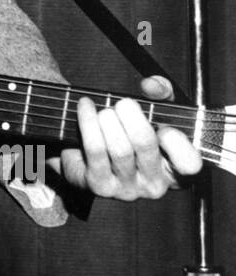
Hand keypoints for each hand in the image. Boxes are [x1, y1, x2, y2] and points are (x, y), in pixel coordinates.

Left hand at [57, 75, 201, 199]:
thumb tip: (151, 85)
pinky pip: (95, 149)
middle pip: (145, 144)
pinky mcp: (100, 186)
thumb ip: (162, 92)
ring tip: (104, 111)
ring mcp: (127, 189)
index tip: (162, 125)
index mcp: (177, 170)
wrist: (88, 156)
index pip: (190, 164)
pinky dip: (88, 122)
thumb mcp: (155, 109)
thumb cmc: (131, 131)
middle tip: (123, 104)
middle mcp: (155, 185)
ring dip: (108, 119)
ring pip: (119, 148)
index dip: (176, 141)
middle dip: (131, 116)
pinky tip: (85, 107)